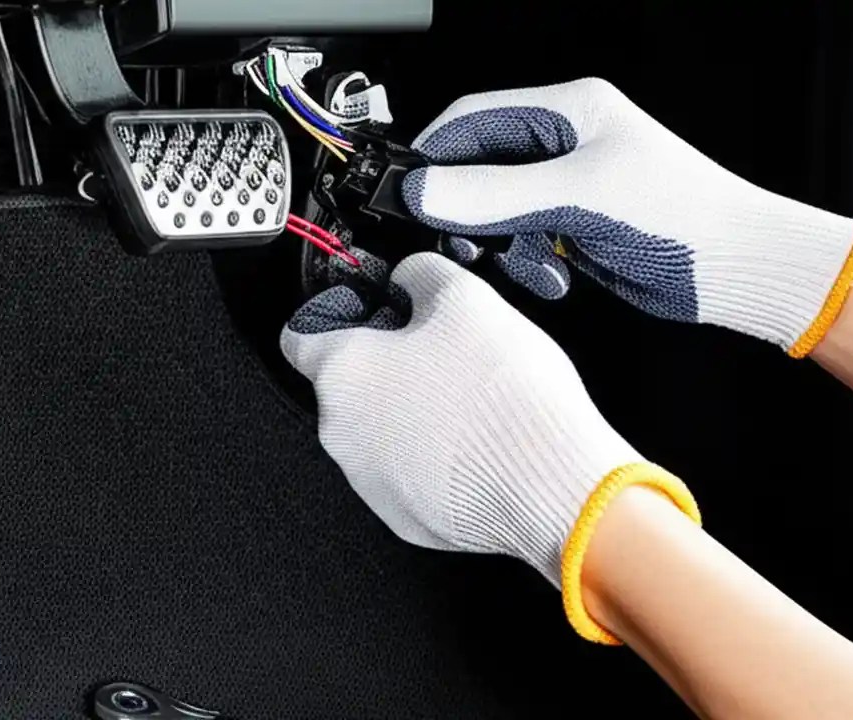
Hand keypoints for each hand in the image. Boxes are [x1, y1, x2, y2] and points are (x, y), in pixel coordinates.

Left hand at [281, 252, 647, 584]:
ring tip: (467, 401)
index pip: (299, 337)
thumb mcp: (465, 297)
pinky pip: (405, 475)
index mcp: (342, 374)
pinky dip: (430, 457)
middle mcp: (340, 433)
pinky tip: (474, 443)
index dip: (334, 316)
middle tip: (439, 352)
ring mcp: (369, 482)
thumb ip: (420, 275)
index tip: (367, 311)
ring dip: (409, 412)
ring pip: (376, 432)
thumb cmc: (504, 392)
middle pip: (346, 386)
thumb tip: (408, 279)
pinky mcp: (403, 518)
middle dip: (385, 366)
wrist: (553, 483)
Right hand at [404, 78, 852, 355]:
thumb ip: (495, 193)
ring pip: (498, 213)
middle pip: (480, 170)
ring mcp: (570, 188)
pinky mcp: (576, 229)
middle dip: (468, 212)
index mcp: (569, 111)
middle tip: (463, 244)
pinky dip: (529, 265)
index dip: (433, 157)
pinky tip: (557, 279)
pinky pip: (524, 243)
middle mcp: (565, 144)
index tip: (406, 197)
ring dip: (503, 246)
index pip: (472, 119)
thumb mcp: (578, 197)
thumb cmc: (682, 216)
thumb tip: (423, 190)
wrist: (738, 268)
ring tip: (533, 266)